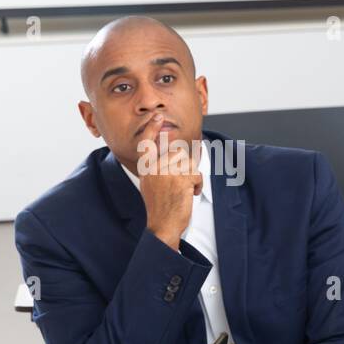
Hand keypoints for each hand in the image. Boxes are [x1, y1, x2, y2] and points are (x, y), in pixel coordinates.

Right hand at [139, 130, 201, 250]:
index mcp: (146, 168)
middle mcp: (154, 168)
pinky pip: (196, 174)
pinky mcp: (180, 180)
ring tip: (186, 189)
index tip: (157, 118)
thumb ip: (157, 170)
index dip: (151, 129)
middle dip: (186, 166)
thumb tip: (172, 157)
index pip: (146, 143)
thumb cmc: (160, 207)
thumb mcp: (151, 185)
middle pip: (178, 153)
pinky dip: (198, 185)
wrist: (162, 225)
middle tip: (184, 182)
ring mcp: (166, 173)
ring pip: (189, 163)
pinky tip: (190, 194)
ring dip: (193, 176)